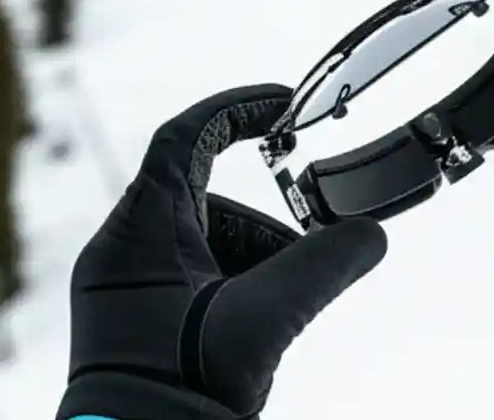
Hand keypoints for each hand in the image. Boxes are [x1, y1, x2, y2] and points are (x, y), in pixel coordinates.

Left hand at [56, 85, 386, 419]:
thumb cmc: (177, 392)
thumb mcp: (266, 321)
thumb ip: (326, 268)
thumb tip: (370, 237)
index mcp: (141, 231)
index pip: (187, 137)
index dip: (236, 110)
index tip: (282, 103)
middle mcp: (123, 248)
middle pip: (210, 200)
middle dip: (267, 228)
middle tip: (302, 262)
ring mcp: (125, 284)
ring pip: (207, 242)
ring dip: (254, 265)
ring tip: (275, 315)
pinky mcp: (133, 315)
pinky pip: (194, 275)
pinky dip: (234, 287)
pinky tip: (253, 328)